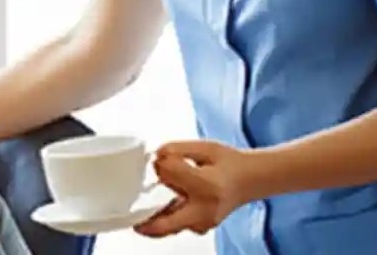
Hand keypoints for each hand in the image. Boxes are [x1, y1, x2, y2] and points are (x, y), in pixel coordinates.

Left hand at [134, 140, 258, 237]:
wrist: (251, 179)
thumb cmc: (229, 162)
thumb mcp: (205, 147)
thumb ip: (177, 150)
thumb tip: (155, 158)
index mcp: (207, 185)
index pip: (170, 175)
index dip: (160, 163)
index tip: (159, 157)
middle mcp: (205, 209)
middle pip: (164, 223)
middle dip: (141, 218)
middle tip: (126, 210)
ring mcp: (204, 222)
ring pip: (168, 228)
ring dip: (151, 218)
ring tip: (140, 204)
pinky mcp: (201, 227)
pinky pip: (176, 226)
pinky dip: (163, 218)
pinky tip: (156, 207)